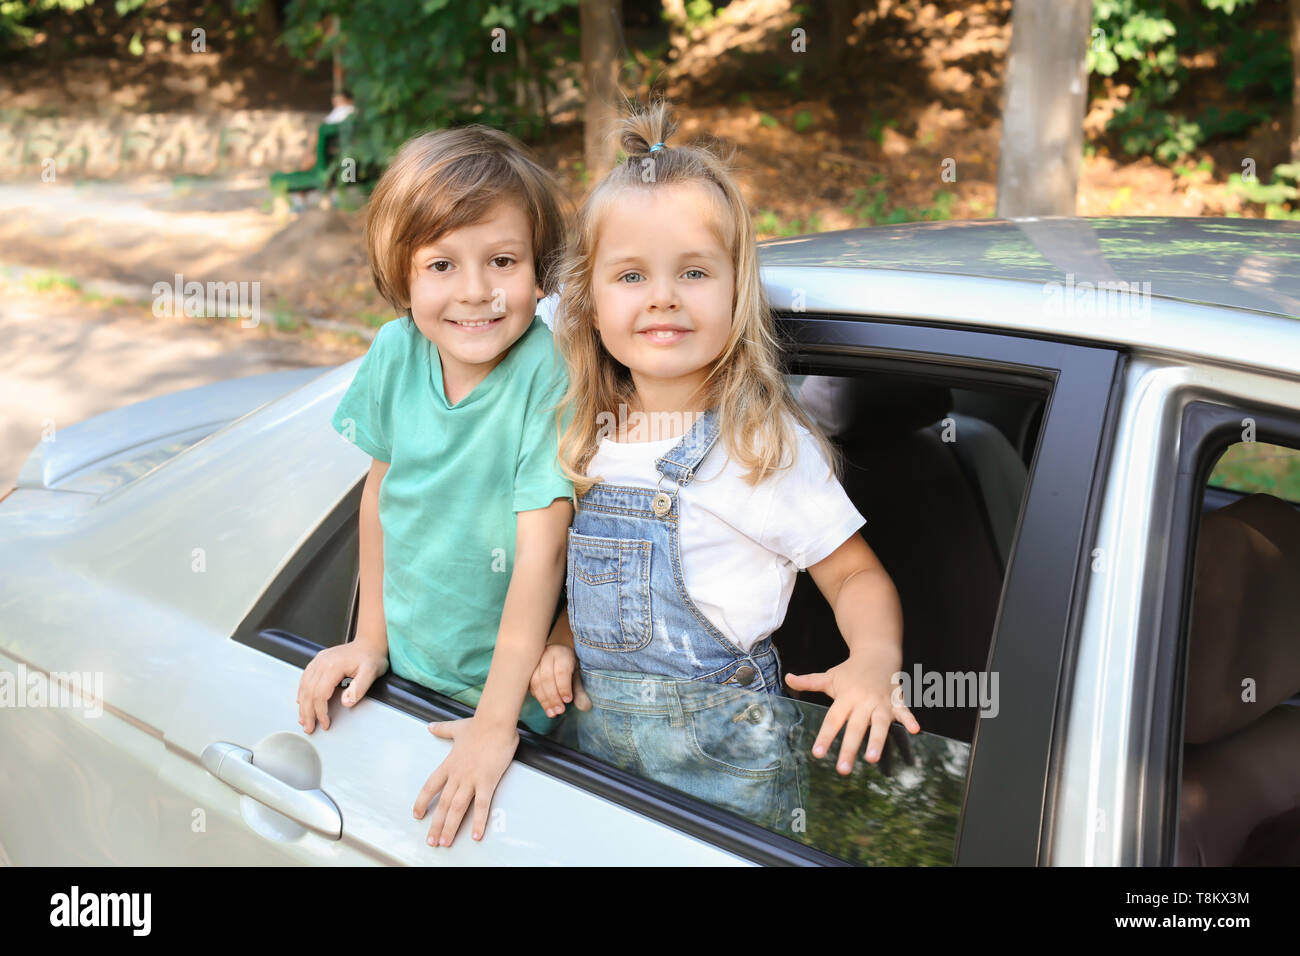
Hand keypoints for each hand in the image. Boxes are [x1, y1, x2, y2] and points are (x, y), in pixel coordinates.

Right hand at [296, 638, 387, 732]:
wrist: (370, 642)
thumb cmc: (371, 657)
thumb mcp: (371, 673)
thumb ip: (359, 688)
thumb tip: (346, 702)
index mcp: (333, 666)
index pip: (320, 694)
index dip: (320, 712)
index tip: (325, 723)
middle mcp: (322, 662)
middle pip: (308, 692)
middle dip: (308, 713)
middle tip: (309, 727)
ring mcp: (319, 660)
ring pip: (304, 685)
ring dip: (302, 705)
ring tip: (304, 720)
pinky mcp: (319, 660)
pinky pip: (305, 678)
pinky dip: (302, 692)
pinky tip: (302, 701)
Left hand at [413, 717, 517, 846]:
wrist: (494, 721)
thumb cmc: (479, 724)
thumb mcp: (456, 728)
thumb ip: (442, 729)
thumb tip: (430, 726)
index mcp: (449, 764)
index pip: (430, 787)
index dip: (422, 802)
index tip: (417, 815)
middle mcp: (457, 775)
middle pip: (442, 804)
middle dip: (435, 825)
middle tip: (431, 842)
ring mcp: (471, 779)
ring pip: (457, 808)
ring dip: (450, 827)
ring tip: (445, 843)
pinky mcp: (487, 781)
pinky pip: (481, 805)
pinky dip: (478, 821)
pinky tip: (476, 835)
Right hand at [529, 644, 590, 716]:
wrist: (557, 657)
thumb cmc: (569, 666)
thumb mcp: (577, 675)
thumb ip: (580, 691)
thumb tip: (584, 706)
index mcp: (562, 653)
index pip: (561, 671)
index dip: (564, 687)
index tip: (568, 701)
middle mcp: (546, 654)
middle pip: (547, 678)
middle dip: (553, 697)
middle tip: (560, 711)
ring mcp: (534, 661)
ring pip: (535, 682)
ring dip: (544, 700)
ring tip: (552, 713)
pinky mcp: (527, 670)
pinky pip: (530, 685)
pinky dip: (537, 697)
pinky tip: (546, 706)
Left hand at [786, 650, 919, 774]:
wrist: (877, 654)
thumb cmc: (851, 671)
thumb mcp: (829, 676)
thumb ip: (809, 681)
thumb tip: (787, 678)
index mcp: (846, 697)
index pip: (833, 719)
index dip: (825, 736)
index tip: (817, 753)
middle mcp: (863, 701)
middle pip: (855, 727)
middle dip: (849, 748)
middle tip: (842, 770)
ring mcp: (881, 702)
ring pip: (879, 723)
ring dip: (877, 740)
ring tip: (872, 759)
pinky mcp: (896, 702)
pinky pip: (904, 711)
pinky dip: (910, 719)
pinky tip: (915, 731)